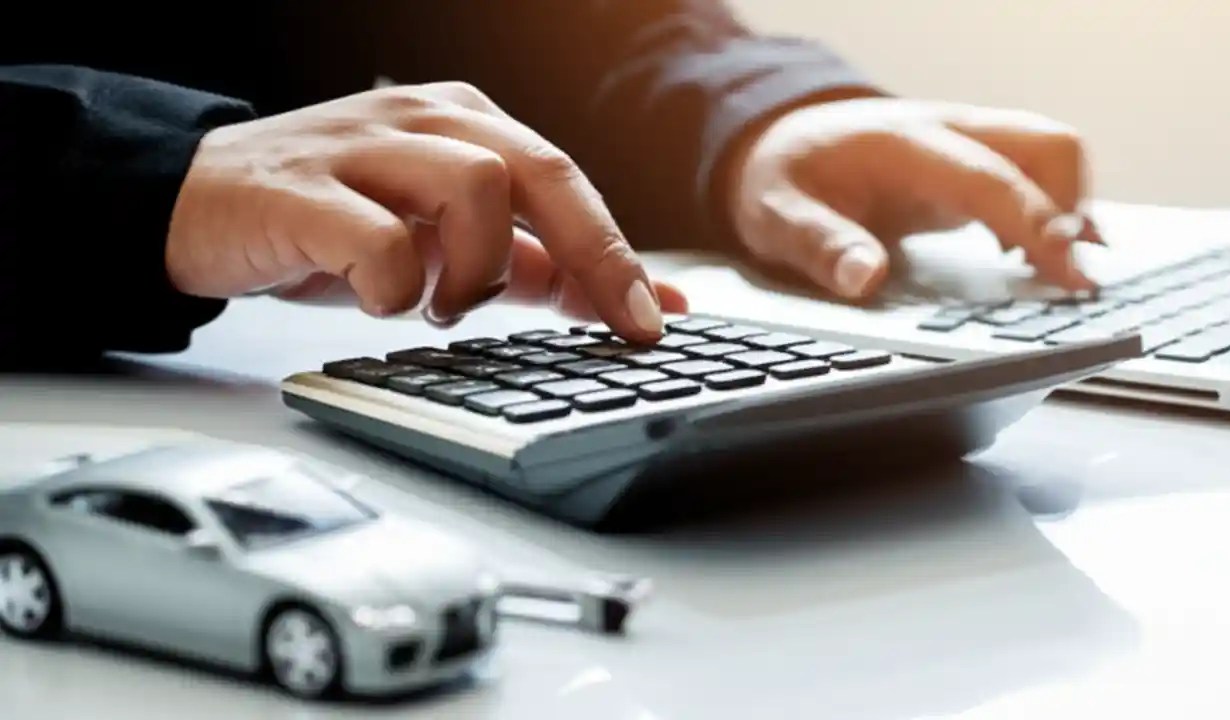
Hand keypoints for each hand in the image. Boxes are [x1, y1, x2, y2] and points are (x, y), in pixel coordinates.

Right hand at [166, 82, 684, 341]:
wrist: (194, 203)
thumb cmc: (328, 221)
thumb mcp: (440, 240)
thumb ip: (524, 263)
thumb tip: (614, 299)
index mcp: (463, 125)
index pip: (566, 182)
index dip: (619, 253)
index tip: (658, 317)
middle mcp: (423, 121)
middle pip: (541, 171)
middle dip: (595, 254)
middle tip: (617, 323)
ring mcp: (362, 149)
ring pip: (474, 188)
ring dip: (478, 268)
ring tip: (442, 306)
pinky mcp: (301, 191)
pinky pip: (378, 237)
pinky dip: (397, 284)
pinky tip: (383, 302)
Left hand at [724, 97, 1102, 298]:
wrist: (780, 142)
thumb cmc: (783, 179)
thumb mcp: (776, 218)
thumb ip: (820, 246)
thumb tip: (866, 278)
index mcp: (904, 144)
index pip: (988, 176)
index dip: (1033, 220)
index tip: (1065, 265)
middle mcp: (947, 131)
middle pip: (1047, 145)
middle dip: (1070, 209)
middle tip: (1068, 278)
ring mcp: (966, 142)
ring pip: (1050, 154)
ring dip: (1067, 209)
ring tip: (1055, 272)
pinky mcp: (973, 162)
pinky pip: (1033, 173)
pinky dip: (1048, 211)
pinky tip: (1033, 259)